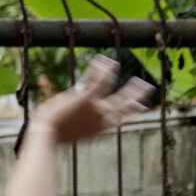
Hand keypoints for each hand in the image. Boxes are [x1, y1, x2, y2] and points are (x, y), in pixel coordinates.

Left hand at [30, 54, 152, 144]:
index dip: (132, 112)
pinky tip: (102, 60)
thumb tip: (78, 94)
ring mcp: (96, 108)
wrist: (46, 135)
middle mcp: (102, 119)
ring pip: (117, 91)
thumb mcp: (69, 128)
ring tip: (114, 64)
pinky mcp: (87, 97)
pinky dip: (102, 69)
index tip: (141, 107)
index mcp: (99, 128)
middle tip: (149, 85)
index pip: (121, 119)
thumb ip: (78, 115)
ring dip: (112, 75)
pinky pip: (100, 79)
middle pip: (126, 106)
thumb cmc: (52, 134)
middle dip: (138, 95)